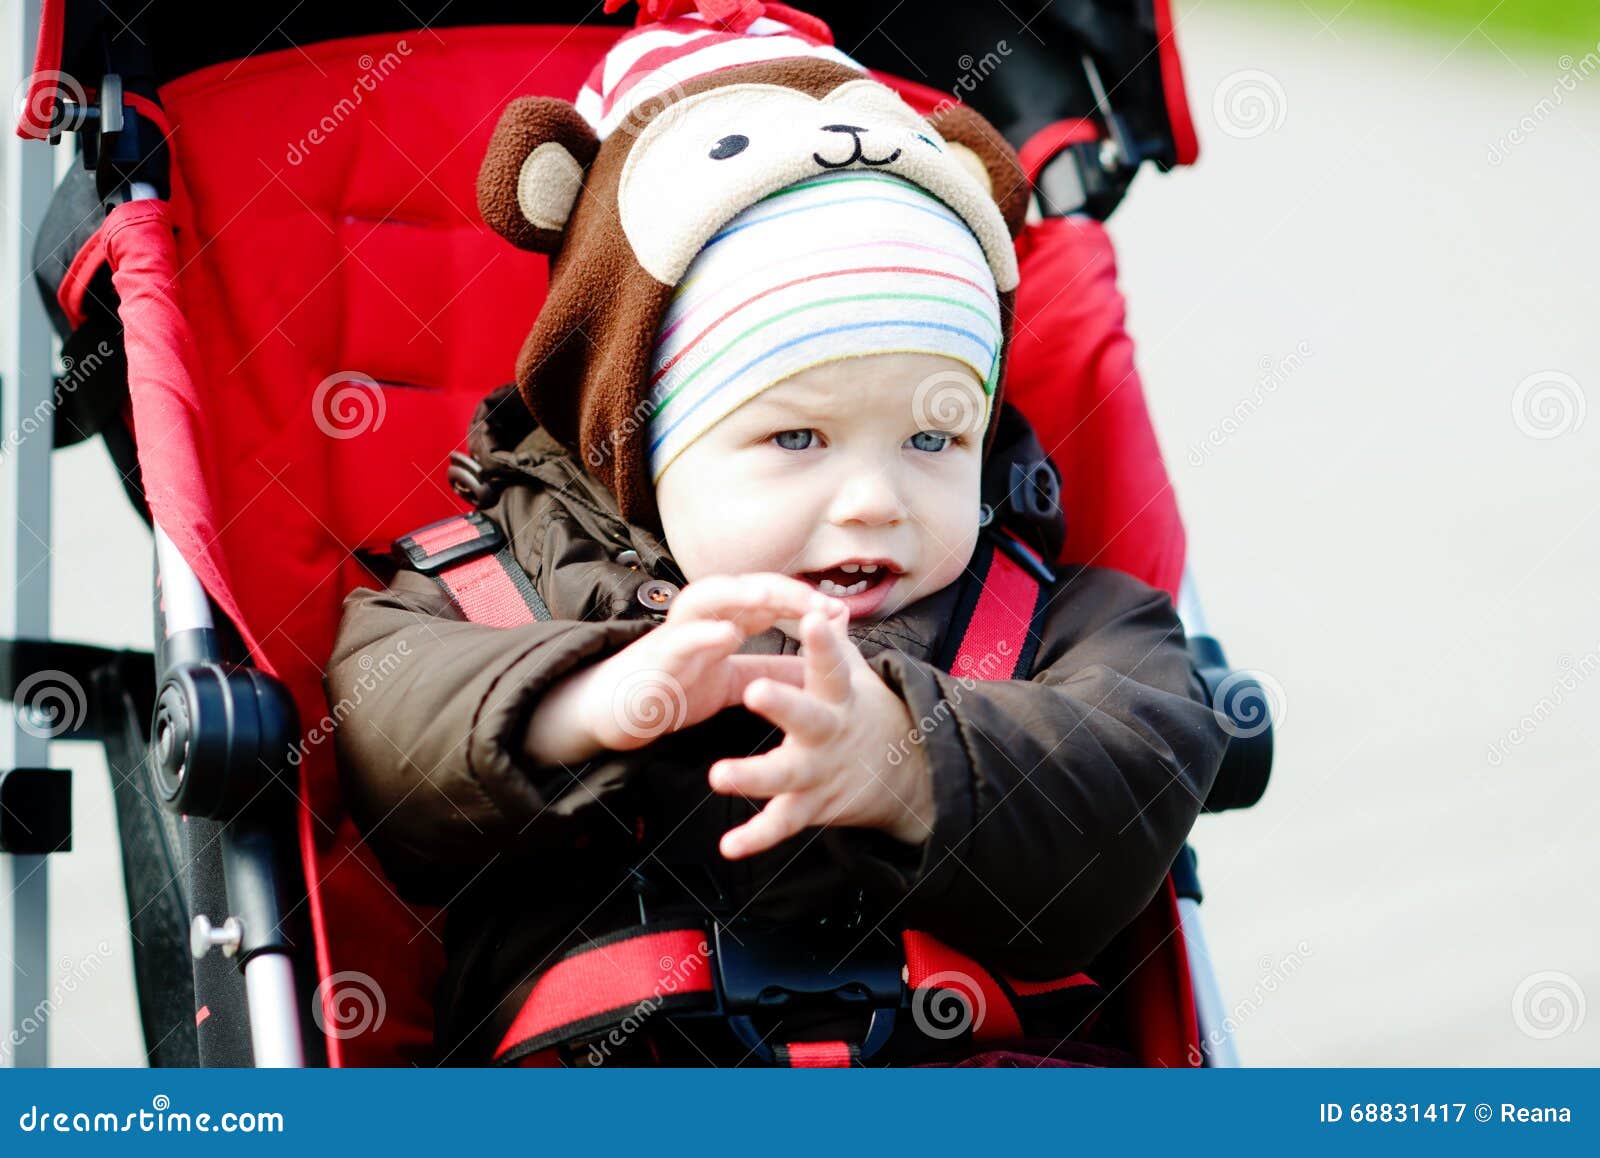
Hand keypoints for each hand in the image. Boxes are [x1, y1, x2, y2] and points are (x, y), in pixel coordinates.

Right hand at [524, 573, 832, 765]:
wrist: (617, 713)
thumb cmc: (675, 687)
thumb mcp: (734, 681)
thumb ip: (771, 670)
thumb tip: (821, 666)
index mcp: (723, 620)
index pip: (768, 600)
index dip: (803, 602)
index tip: (841, 613)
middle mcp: (700, 618)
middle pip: (745, 588)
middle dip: (784, 592)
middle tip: (822, 605)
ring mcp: (675, 633)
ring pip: (709, 600)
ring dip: (743, 595)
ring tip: (775, 598)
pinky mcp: (654, 658)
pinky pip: (677, 639)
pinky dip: (701, 633)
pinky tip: (725, 632)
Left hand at [709, 600, 934, 857]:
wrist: (906, 775)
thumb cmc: (863, 714)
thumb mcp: (857, 678)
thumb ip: (836, 644)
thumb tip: (829, 602)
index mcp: (838, 696)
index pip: (832, 663)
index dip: (824, 642)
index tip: (812, 616)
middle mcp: (829, 732)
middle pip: (807, 717)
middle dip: (783, 704)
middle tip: (756, 690)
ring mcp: (820, 772)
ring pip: (785, 775)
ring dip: (753, 776)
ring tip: (719, 775)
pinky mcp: (812, 807)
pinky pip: (782, 825)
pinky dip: (756, 837)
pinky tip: (729, 846)